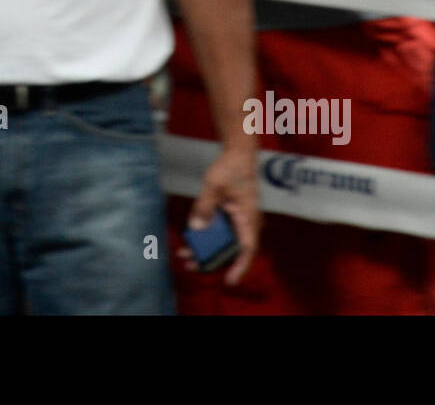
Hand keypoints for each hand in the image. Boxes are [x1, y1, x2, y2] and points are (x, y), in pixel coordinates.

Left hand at [176, 144, 260, 284]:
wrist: (238, 154)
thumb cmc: (231, 168)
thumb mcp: (214, 186)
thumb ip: (204, 207)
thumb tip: (196, 228)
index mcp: (248, 218)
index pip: (247, 248)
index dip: (239, 266)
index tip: (229, 281)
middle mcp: (246, 223)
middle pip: (231, 249)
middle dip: (211, 259)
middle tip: (190, 264)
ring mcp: (238, 220)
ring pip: (224, 241)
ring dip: (206, 248)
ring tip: (185, 254)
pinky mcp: (231, 216)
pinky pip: (220, 231)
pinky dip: (207, 236)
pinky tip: (191, 238)